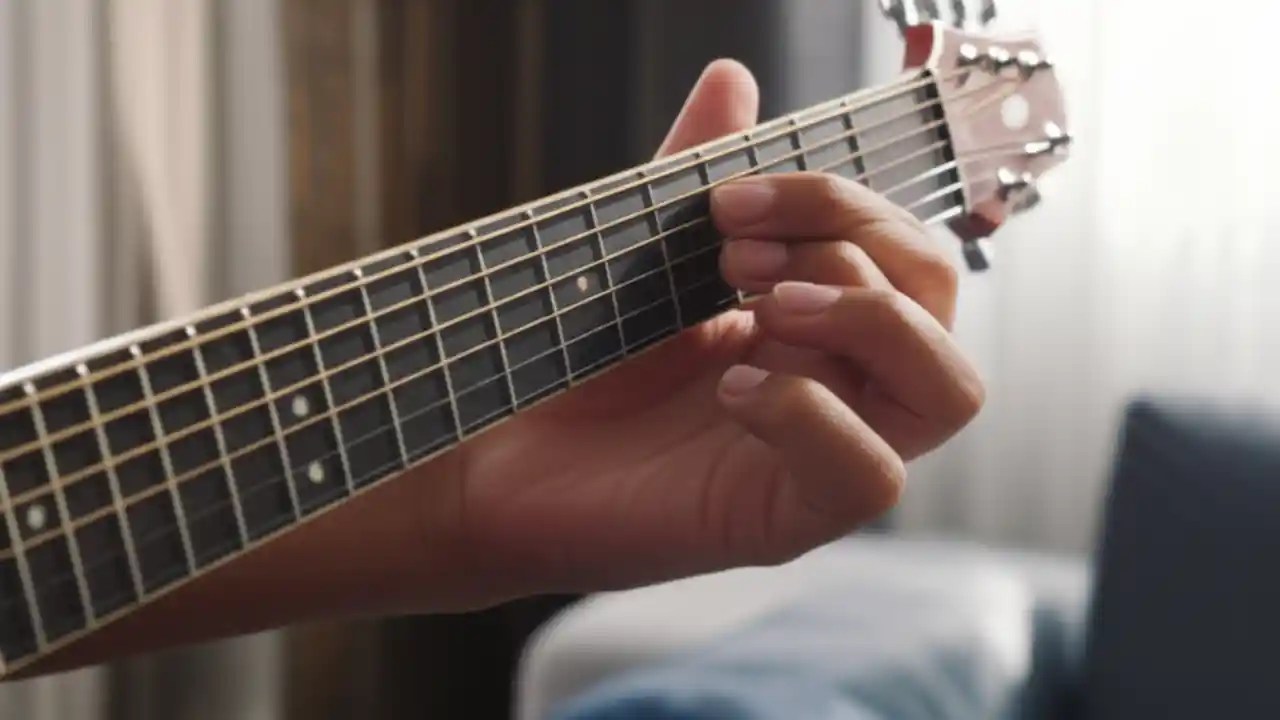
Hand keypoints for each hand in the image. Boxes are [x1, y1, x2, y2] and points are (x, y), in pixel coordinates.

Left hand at [410, 59, 984, 607]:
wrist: (500, 461)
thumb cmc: (578, 364)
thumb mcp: (647, 256)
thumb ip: (697, 170)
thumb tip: (734, 77)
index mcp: (823, 320)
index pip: (902, 246)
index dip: (837, 204)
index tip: (727, 199)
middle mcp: (844, 385)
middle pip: (939, 299)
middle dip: (851, 245)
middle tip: (732, 255)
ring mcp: (826, 456)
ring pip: (947, 390)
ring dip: (862, 320)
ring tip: (755, 308)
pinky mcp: (791, 521)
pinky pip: (869, 475)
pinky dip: (809, 413)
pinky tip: (729, 389)